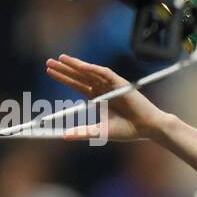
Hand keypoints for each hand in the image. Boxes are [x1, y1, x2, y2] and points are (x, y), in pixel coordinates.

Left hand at [45, 54, 167, 141]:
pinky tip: (81, 66)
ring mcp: (111, 85)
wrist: (147, 129)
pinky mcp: (120, 84)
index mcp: (97, 98)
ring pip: (90, 72)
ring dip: (76, 65)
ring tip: (61, 59)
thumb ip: (83, 132)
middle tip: (49, 62)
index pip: (77, 84)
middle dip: (65, 69)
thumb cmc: (127, 130)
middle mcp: (102, 89)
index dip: (64, 77)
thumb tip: (64, 136)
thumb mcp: (100, 132)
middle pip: (80, 75)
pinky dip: (93, 69)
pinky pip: (104, 73)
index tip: (49, 71)